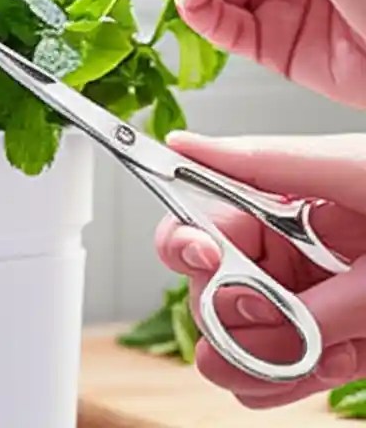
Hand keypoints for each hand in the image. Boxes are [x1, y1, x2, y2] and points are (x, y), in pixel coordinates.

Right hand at [155, 132, 365, 408]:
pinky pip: (271, 379)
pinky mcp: (332, 347)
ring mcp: (308, 302)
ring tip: (315, 346)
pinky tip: (326, 363)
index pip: (199, 216)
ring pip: (229, 343)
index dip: (188, 239)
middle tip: (266, 315)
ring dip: (259, 356)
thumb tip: (193, 157)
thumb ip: (276, 175)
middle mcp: (288, 251)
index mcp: (289, 199)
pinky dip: (285, 380)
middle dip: (224, 309)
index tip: (205, 256)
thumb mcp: (365, 185)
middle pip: (204, 287)